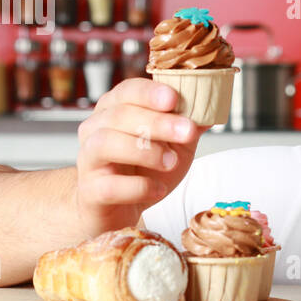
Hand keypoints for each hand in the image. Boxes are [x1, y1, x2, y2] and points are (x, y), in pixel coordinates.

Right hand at [75, 78, 206, 235]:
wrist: (118, 209)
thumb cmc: (143, 171)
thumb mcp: (173, 145)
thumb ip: (188, 127)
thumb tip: (211, 109)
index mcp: (115, 110)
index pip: (128, 91)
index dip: (150, 93)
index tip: (174, 99)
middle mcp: (95, 130)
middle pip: (119, 115)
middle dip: (157, 122)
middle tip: (186, 132)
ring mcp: (89, 160)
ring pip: (106, 143)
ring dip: (143, 151)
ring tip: (171, 162)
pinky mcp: (90, 191)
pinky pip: (109, 185)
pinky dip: (137, 187)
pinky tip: (157, 189)